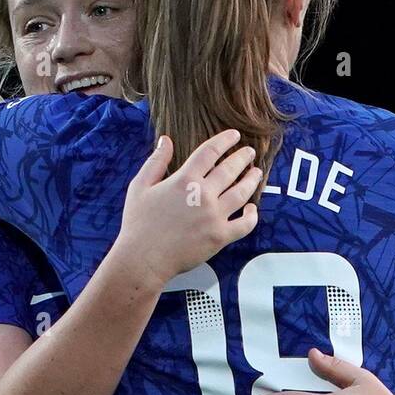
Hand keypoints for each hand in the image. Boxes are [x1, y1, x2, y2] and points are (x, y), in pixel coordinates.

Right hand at [112, 131, 260, 288]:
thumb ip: (155, 161)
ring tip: (256, 173)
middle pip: (231, 169)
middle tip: (249, 152)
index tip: (234, 136)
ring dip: (252, 180)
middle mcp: (203, 195)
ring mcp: (214, 216)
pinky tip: (251, 209)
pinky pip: (245, 224)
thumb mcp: (140, 186)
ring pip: (242, 193)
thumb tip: (165, 140)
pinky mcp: (220, 237)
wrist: (144, 258)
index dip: (225, 140)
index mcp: (185, 179)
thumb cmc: (138, 224)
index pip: (210, 151)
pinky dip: (252, 215)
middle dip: (243, 157)